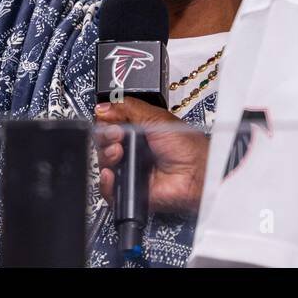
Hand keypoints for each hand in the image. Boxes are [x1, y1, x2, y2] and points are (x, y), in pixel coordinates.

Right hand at [95, 98, 209, 216]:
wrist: (195, 172)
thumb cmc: (186, 146)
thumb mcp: (155, 116)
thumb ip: (127, 108)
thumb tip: (103, 107)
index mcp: (136, 130)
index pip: (108, 125)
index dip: (105, 123)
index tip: (111, 122)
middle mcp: (131, 149)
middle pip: (102, 143)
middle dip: (105, 138)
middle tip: (117, 137)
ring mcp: (129, 169)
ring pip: (102, 164)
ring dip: (106, 156)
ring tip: (119, 153)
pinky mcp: (129, 190)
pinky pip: (108, 189)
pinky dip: (106, 182)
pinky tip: (112, 174)